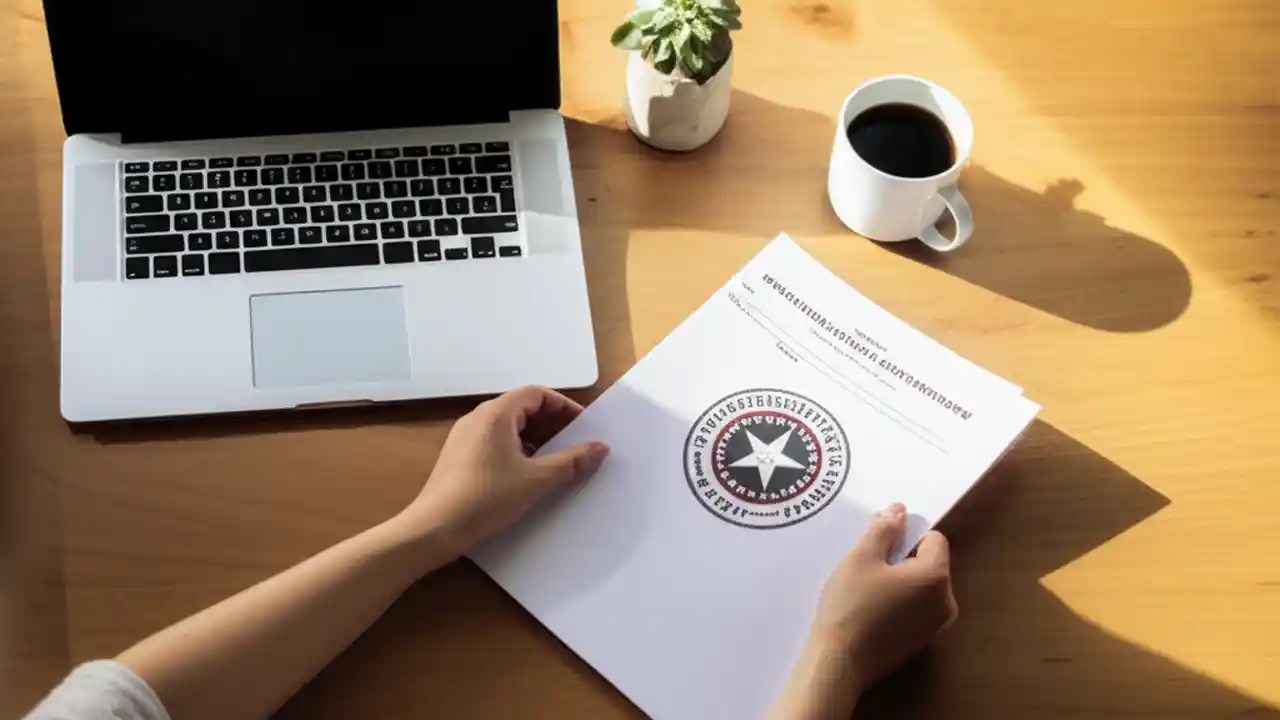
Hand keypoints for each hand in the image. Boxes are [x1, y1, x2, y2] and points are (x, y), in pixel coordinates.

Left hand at [395, 386, 609, 558]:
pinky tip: (528, 475)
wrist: (434, 529)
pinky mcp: (460, 457)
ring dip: (536, 438)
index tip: (584, 427)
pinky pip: (495, 442)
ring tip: (557, 461)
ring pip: (509, 427)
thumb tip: (601, 447)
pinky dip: (518, 450)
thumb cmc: (486, 498)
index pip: (537, 394)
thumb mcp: (536, 480)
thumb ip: (571, 461)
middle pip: (522, 407)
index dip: (564, 406)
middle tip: (576, 444)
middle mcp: (478, 418)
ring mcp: (465, 437)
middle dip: (552, 423)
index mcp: (496, 414)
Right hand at [769, 503, 956, 718]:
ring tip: (868, 591)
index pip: (934, 539)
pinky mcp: (922, 642)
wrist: (840, 662)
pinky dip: (900, 603)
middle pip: (931, 564)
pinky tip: (872, 612)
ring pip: (923, 587)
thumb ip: (884, 529)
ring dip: (901, 582)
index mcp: (936, 577)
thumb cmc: (850, 605)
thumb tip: (900, 510)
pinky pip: (917, 609)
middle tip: (869, 570)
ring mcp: (936, 626)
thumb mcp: (861, 557)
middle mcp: (946, 602)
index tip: (879, 549)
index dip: (907, 537)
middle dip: (904, 560)